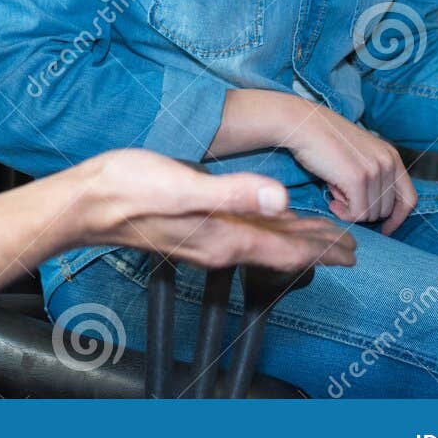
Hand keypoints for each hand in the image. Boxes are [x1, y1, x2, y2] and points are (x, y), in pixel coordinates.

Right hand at [74, 149, 356, 273]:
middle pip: (278, 253)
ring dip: (293, 243)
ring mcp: (202, 242)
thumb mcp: (183, 185)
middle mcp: (217, 245)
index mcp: (222, 236)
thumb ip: (232, 193)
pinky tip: (262, 225)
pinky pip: (240, 239)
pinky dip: (264, 235)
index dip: (322, 248)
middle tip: (352, 248)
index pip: (285, 250)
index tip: (353, 248)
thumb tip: (279, 199)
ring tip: (317, 240)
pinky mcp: (189, 233)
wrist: (85, 204)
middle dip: (316, 249)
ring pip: (260, 246)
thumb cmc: (127, 190)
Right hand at [282, 102, 416, 234]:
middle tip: (342, 197)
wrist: (304, 124)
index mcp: (392, 156)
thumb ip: (372, 176)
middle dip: (364, 210)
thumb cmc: (324, 140)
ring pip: (371, 214)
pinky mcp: (358, 179)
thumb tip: (372, 210)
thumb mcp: (359, 155)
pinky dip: (344, 214)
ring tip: (335, 193)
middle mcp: (388, 163)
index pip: (409, 198)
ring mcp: (374, 171)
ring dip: (351, 210)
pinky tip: (331, 202)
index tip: (385, 229)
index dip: (398, 218)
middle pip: (387, 210)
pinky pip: (357, 214)